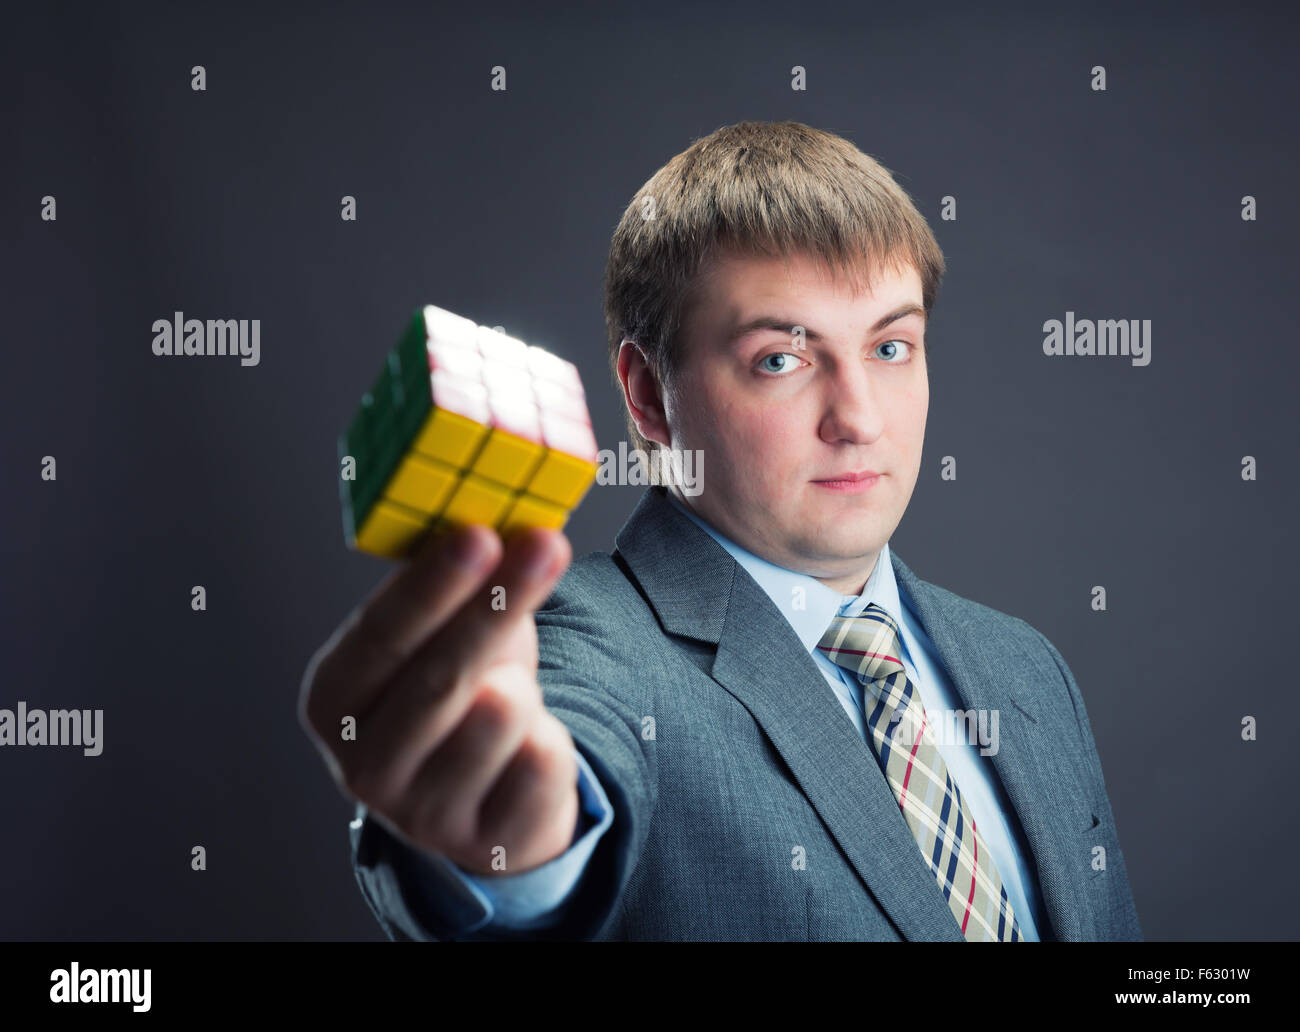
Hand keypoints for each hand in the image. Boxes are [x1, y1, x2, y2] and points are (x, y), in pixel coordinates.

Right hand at [299, 523, 578, 875]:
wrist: (485, 788)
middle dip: (498, 605)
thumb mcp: (441, 630)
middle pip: (441, 677)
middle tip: (545, 545)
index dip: (434, 585)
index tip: (480, 535)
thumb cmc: (457, 684)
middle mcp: (362, 766)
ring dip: (523, 685)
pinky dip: (551, 738)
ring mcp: (422, 815)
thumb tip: (506, 522)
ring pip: (499, 718)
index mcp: (333, 700)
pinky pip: (544, 764)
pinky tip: (527, 744)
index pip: (381, 635)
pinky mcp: (485, 845)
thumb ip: (456, 582)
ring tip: (508, 690)